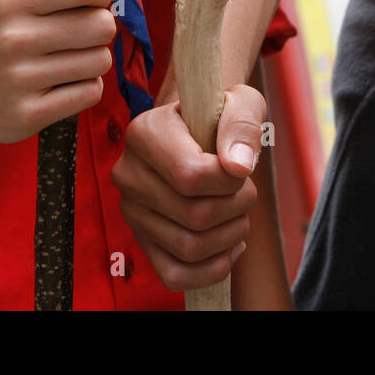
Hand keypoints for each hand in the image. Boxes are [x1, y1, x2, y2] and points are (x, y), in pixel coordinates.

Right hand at [0, 0, 127, 140]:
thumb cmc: (1, 34)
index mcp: (14, 2)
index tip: (87, 2)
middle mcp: (15, 39)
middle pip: (102, 25)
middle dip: (98, 29)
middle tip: (78, 36)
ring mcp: (20, 80)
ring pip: (101, 61)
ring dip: (92, 61)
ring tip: (67, 61)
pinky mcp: (29, 115)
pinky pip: (91, 92)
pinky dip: (85, 88)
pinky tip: (62, 84)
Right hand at [112, 84, 265, 289]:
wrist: (195, 129)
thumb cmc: (218, 115)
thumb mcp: (239, 100)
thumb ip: (242, 123)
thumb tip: (238, 166)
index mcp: (145, 133)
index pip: (190, 176)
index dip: (230, 180)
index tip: (241, 167)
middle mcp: (129, 173)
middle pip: (195, 215)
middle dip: (237, 207)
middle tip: (246, 190)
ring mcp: (132, 209)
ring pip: (189, 247)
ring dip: (230, 236)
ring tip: (239, 214)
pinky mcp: (141, 239)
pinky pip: (173, 274)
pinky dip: (211, 269)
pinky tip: (230, 246)